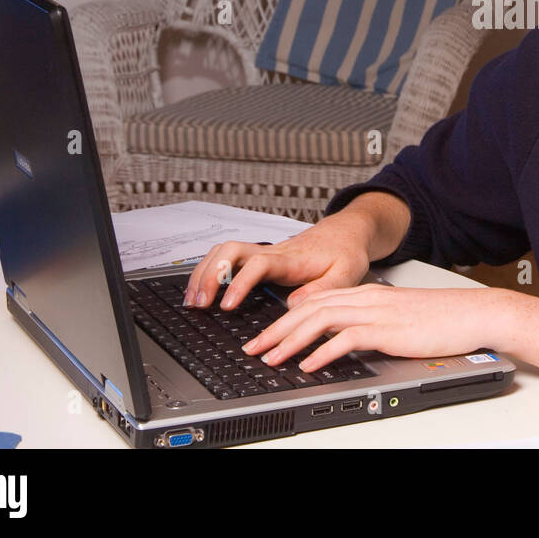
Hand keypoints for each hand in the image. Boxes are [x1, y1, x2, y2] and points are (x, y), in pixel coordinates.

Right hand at [182, 213, 371, 310]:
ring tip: (191, 301)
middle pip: (230, 251)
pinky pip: (227, 258)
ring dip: (203, 273)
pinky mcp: (259, 257)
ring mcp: (263, 252)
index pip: (257, 264)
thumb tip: (292, 306)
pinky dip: (209, 271)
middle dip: (209, 275)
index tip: (227, 305)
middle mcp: (272, 252)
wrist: (347, 233)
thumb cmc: (346, 253)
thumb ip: (322, 290)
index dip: (239, 283)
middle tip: (199, 303)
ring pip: (223, 252)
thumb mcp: (346, 274)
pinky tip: (200, 290)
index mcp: (291, 258)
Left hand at [242, 285, 510, 373]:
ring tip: (270, 358)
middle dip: (275, 329)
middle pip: (308, 308)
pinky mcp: (388, 329)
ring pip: (320, 320)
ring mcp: (376, 312)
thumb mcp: (397, 318)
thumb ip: (371, 324)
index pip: (315, 301)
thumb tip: (346, 341)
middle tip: (252, 348)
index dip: (285, 319)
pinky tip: (308, 365)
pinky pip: (346, 339)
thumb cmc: (441, 319)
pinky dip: (322, 352)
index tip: (265, 336)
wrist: (473, 314)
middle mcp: (367, 298)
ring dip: (291, 341)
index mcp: (367, 294)